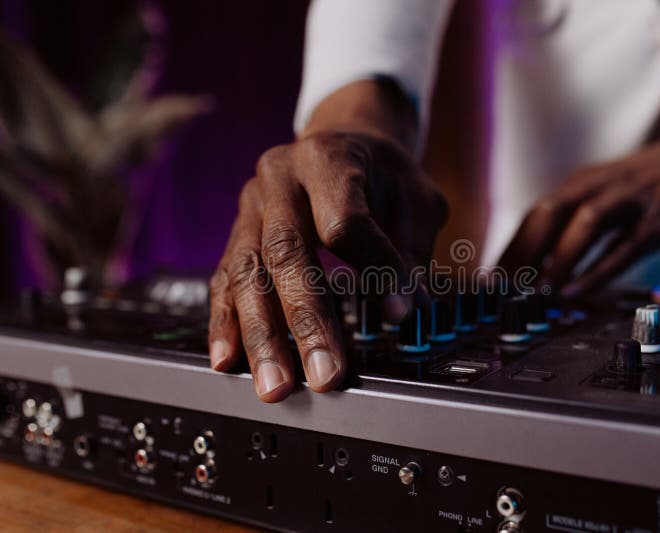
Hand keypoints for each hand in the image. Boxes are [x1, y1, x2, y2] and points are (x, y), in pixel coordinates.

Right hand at [208, 130, 446, 401]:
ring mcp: (251, 206)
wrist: (341, 142)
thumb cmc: (382, 174)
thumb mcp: (414, 199)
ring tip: (275, 384)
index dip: (373, 269)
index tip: (398, 312)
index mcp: (328, 158)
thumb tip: (406, 309)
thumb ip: (410, 251)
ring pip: (247, 272)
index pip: (344, 221)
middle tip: (324, 375)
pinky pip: (225, 280)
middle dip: (306, 321)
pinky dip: (226, 323)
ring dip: (261, 335)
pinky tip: (228, 361)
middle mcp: (279, 178)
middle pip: (286, 251)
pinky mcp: (237, 233)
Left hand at [499, 107, 659, 294]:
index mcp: (582, 183)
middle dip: (523, 252)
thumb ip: (577, 218)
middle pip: (548, 214)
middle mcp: (599, 186)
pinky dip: (597, 269)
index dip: (511, 247)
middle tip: (505, 287)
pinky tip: (577, 289)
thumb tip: (545, 256)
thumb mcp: (608, 190)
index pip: (534, 215)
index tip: (491, 277)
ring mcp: (629, 201)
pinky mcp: (658, 220)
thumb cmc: (654, 179)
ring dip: (558, 258)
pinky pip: (623, 246)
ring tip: (539, 290)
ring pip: (584, 225)